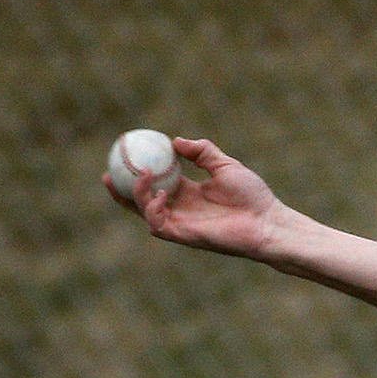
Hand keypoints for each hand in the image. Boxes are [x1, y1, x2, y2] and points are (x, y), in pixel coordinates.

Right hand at [103, 137, 302, 261]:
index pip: (155, 182)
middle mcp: (180, 209)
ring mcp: (180, 223)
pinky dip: (153, 209)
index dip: (137, 172)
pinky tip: (162, 194)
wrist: (268, 221)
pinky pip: (158, 225)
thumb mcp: (225, 165)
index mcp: (188, 193)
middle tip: (108, 172)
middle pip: (141, 200)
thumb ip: (202, 151)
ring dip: (137, 194)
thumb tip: (175, 141)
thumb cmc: (252, 196)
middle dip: (120, 190)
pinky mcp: (184, 236)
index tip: (125, 154)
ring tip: (144, 174)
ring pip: (144, 212)